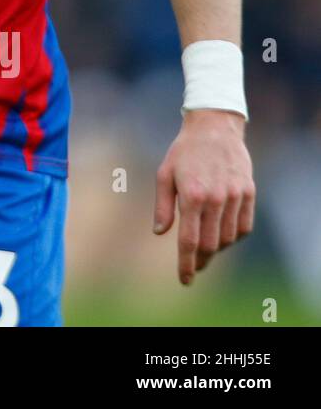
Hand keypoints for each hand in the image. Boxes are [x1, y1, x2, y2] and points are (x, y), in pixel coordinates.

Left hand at [153, 108, 253, 284]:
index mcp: (191, 195)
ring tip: (205, 248)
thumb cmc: (183, 151)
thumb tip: (159, 233)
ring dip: (217, 249)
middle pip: (211, 244)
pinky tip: (222, 234)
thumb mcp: (164, 174)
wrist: (214, 128)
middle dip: (202, 261)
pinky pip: (244, 227)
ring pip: (229, 238)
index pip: (189, 240)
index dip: (186, 263)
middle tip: (194, 268)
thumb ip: (163, 206)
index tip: (185, 280)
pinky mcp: (249, 193)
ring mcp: (235, 196)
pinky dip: (234, 236)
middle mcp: (215, 198)